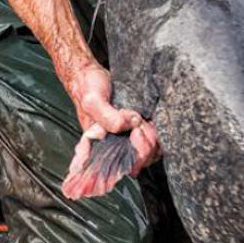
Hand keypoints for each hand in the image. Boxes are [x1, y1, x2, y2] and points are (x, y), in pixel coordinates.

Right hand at [65, 62, 160, 176]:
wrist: (91, 74)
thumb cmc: (87, 88)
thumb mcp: (93, 102)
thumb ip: (107, 117)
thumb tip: (131, 124)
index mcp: (100, 147)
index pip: (122, 167)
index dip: (137, 154)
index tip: (136, 132)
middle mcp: (114, 146)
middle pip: (140, 162)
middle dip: (147, 143)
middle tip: (140, 121)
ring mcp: (126, 139)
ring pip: (149, 153)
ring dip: (153, 137)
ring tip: (144, 118)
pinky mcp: (136, 129)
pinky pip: (152, 139)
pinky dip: (156, 131)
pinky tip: (149, 118)